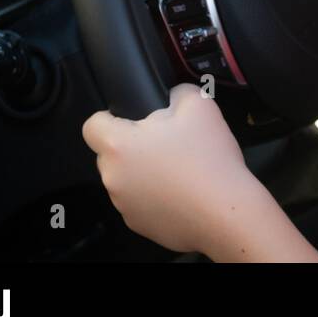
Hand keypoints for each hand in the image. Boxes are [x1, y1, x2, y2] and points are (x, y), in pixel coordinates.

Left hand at [82, 82, 256, 255]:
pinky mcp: (138, 224)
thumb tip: (172, 96)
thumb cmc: (208, 160)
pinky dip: (156, 196)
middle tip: (170, 143)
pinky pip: (141, 202)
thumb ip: (178, 92)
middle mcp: (113, 177)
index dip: (110, 117)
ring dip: (146, 172)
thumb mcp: (200, 106)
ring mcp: (123, 204)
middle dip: (136, 146)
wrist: (225, 213)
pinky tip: (183, 192)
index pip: (92, 125)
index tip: (131, 120)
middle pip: (112, 153)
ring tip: (182, 170)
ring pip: (127, 179)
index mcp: (119, 145)